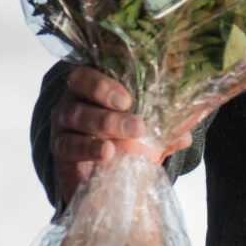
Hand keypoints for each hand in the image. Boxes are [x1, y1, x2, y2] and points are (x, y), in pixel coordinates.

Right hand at [49, 67, 189, 202]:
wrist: (98, 170)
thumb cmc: (120, 137)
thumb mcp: (141, 128)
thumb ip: (160, 127)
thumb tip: (184, 136)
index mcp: (92, 88)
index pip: (86, 75)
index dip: (102, 85)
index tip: (127, 100)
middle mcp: (73, 101)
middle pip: (80, 98)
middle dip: (108, 111)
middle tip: (137, 125)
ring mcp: (63, 125)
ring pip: (74, 119)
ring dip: (102, 129)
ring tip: (120, 143)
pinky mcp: (61, 149)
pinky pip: (68, 146)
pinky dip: (88, 149)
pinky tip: (106, 154)